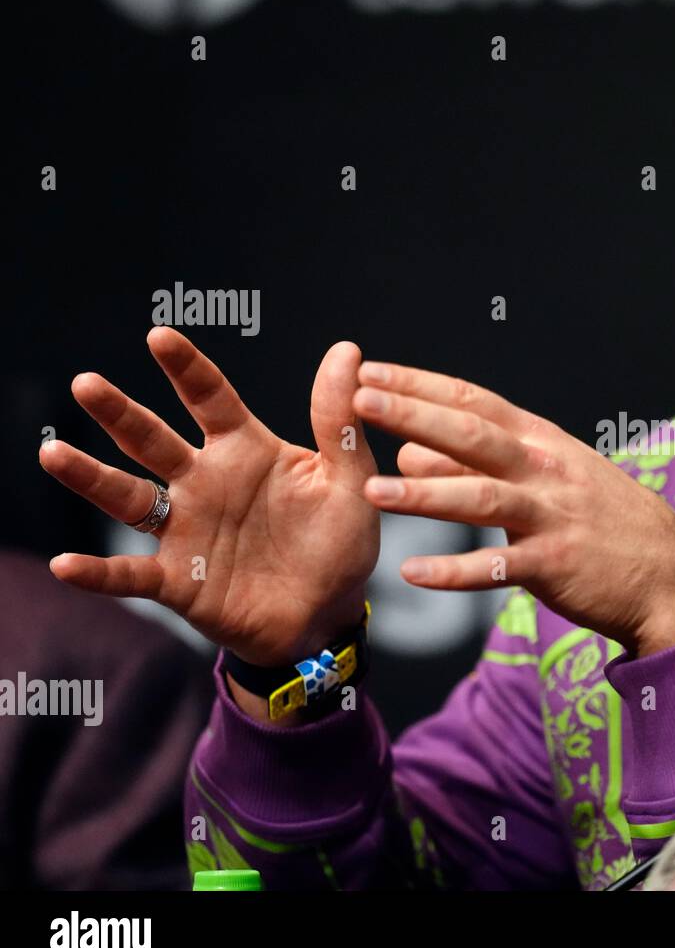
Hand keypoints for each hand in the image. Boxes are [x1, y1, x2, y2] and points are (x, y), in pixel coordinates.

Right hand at [39, 327, 380, 666]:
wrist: (329, 612)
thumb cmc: (339, 541)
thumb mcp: (349, 480)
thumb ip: (340, 422)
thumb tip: (346, 351)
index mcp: (245, 450)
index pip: (209, 398)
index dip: (185, 368)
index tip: (160, 336)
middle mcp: (205, 482)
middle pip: (152, 440)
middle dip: (118, 412)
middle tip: (87, 384)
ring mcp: (186, 529)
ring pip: (127, 497)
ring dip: (89, 477)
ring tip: (53, 454)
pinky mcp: (178, 580)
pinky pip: (129, 575)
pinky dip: (97, 573)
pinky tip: (66, 564)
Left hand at [352, 362, 674, 655]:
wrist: (666, 574)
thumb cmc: (598, 522)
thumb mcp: (545, 479)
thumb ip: (476, 465)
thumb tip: (409, 450)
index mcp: (540, 441)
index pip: (473, 401)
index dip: (420, 385)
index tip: (369, 372)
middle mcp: (544, 469)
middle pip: (472, 435)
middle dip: (412, 415)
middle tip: (359, 401)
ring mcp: (552, 516)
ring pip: (481, 498)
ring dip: (424, 494)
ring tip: (371, 491)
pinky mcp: (555, 564)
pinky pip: (498, 568)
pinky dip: (455, 572)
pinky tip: (414, 574)